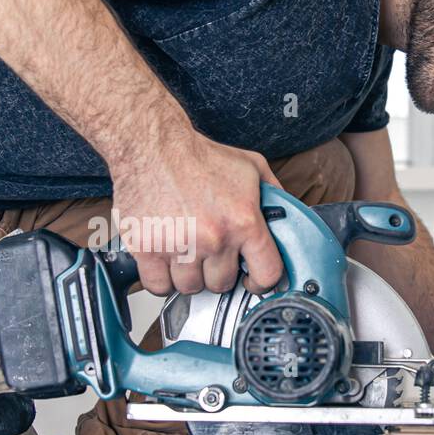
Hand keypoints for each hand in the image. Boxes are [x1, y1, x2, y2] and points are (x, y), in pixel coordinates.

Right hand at [108, 130, 283, 295]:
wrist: (152, 147)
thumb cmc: (197, 157)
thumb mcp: (250, 167)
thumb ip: (273, 194)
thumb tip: (287, 216)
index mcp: (243, 221)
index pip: (266, 274)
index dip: (261, 283)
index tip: (252, 281)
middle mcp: (213, 238)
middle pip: (221, 284)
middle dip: (216, 272)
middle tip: (209, 254)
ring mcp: (179, 246)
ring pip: (189, 288)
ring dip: (188, 275)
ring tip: (185, 253)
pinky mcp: (146, 250)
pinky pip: (158, 286)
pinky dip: (160, 279)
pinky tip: (164, 261)